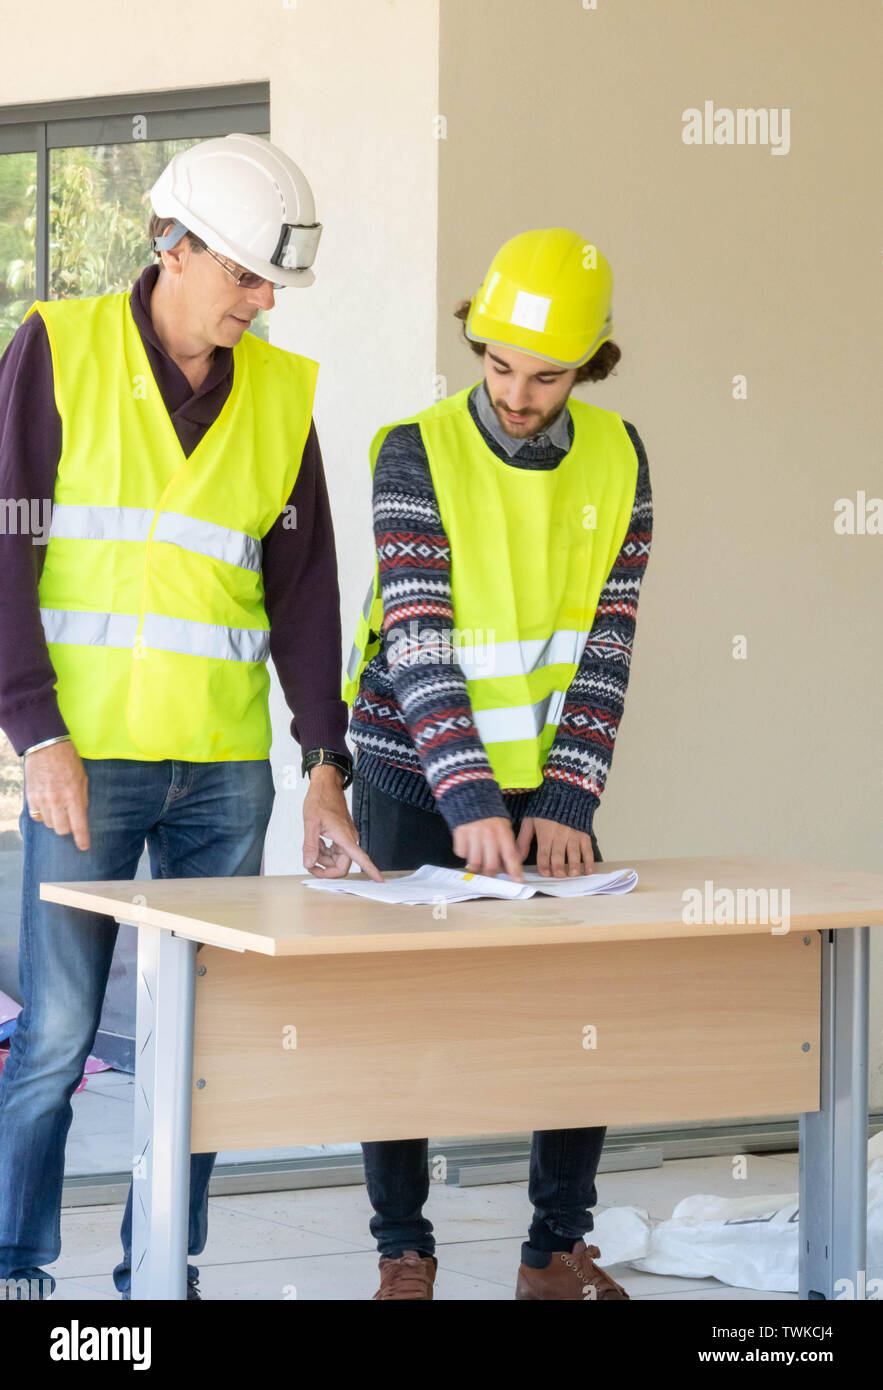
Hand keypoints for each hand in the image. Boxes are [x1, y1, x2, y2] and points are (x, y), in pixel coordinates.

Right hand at [23, 740, 89, 850]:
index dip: (82, 839)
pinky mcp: (31, 797)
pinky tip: (47, 803)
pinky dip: (43, 814)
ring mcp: (42, 800)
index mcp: (73, 795)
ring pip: (49, 824)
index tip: (84, 847)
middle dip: (68, 828)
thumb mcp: (82, 779)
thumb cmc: (68, 761)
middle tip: (69, 818)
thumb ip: (82, 798)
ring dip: (55, 820)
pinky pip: (37, 816)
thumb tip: (81, 815)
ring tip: (58, 807)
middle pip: (62, 829)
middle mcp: (57, 801)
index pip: (79, 825)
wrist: (45, 747)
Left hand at [302, 764, 382, 880]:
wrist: (326, 785)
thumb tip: (309, 863)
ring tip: (311, 845)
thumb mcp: (311, 822)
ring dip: (322, 858)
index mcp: (344, 837)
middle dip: (325, 867)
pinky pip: (334, 851)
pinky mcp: (341, 836)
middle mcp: (348, 839)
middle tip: (309, 863)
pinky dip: (324, 851)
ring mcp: (345, 838)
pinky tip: (317, 841)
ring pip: (336, 859)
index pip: (361, 858)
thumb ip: (310, 845)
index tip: (380, 881)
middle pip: (342, 865)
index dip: (371, 870)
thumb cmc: (321, 799)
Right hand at [451, 816, 523, 881]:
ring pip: (475, 863)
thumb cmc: (490, 816)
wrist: (471, 797)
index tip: (517, 881)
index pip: (510, 856)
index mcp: (502, 832)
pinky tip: (467, 848)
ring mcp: (474, 834)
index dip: (514, 871)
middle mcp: (489, 834)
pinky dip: (464, 855)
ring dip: (476, 868)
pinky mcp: (460, 833)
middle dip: (491, 874)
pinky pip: (461, 853)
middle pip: (491, 865)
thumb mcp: (504, 826)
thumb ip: (507, 844)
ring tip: (476, 865)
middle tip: (490, 873)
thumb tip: (511, 865)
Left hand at [515, 816, 595, 877]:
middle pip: (558, 856)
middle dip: (558, 869)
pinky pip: (588, 850)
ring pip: (574, 855)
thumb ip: (524, 840)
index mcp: (546, 833)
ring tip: (572, 875)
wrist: (566, 793)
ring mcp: (573, 835)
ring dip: (573, 867)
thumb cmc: (546, 808)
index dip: (544, 866)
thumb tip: (517, 857)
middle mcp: (560, 835)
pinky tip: (588, 871)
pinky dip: (589, 862)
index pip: (543, 853)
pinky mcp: (584, 834)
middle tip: (558, 876)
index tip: (545, 874)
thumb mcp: (530, 821)